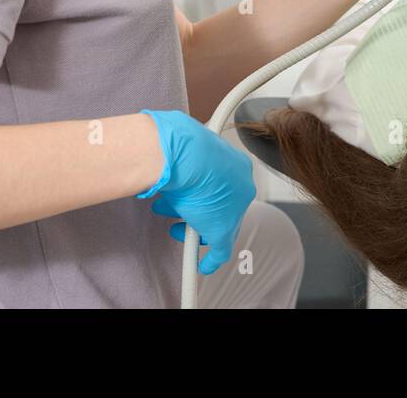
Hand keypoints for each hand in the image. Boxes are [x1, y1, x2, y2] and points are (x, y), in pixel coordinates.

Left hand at [139, 109, 254, 275]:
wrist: (187, 156)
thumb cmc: (205, 187)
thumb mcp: (220, 231)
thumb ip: (221, 250)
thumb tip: (217, 261)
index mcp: (245, 188)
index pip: (231, 220)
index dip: (212, 237)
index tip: (198, 246)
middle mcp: (233, 169)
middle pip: (211, 203)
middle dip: (193, 220)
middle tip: (175, 229)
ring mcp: (213, 154)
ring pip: (196, 186)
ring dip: (179, 203)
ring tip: (161, 208)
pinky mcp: (192, 145)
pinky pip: (182, 170)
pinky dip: (174, 183)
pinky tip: (162, 191)